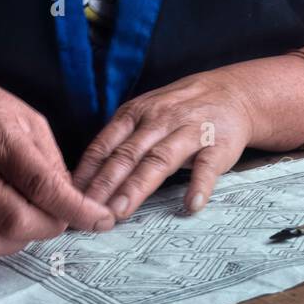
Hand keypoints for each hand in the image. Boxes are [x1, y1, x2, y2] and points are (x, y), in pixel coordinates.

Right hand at [0, 73, 116, 262]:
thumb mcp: (27, 118)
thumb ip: (51, 160)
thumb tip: (72, 200)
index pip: (42, 185)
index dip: (76, 209)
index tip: (101, 220)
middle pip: (17, 220)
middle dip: (50, 226)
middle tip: (58, 215)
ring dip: (20, 239)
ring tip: (26, 216)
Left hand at [72, 69, 257, 218]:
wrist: (234, 93)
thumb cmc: (180, 109)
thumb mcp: (145, 113)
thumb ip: (119, 140)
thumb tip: (83, 178)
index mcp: (136, 113)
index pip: (106, 144)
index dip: (87, 172)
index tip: (69, 197)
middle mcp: (160, 120)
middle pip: (128, 154)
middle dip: (106, 184)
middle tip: (89, 210)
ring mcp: (190, 132)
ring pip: (160, 159)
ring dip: (138, 186)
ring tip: (121, 211)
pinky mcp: (219, 144)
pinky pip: (207, 166)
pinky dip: (200, 184)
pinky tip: (191, 204)